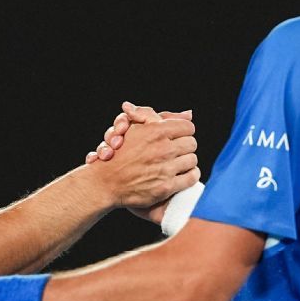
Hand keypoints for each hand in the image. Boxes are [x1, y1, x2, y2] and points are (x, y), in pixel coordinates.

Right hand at [83, 102, 198, 207]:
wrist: (106, 182)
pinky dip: (189, 176)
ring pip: (192, 160)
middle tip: (177, 150)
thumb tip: (189, 114)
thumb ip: (157, 116)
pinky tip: (181, 175)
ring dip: (187, 161)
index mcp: (156, 131)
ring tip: (178, 163)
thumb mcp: (134, 127)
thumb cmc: (119, 153)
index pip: (188, 127)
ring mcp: (165, 169)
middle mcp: (162, 149)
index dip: (183, 131)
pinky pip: (191, 178)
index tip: (178, 136)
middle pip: (192, 143)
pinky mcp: (166, 186)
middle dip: (185, 146)